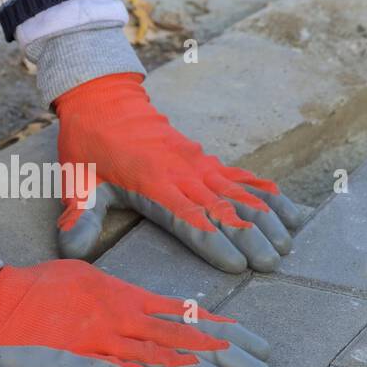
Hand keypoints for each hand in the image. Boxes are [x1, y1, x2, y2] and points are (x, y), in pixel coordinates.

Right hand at [0, 260, 269, 366]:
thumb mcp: (82, 281)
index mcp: (123, 297)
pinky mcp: (72, 364)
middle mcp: (119, 317)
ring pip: (159, 359)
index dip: (225, 331)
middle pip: (183, 337)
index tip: (258, 345)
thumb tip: (146, 309)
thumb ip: (115, 297)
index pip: (185, 315)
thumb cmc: (28, 291)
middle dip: (227, 355)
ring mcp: (97, 341)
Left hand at [53, 73, 308, 272]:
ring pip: (243, 194)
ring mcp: (201, 165)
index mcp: (155, 183)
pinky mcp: (208, 161)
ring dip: (268, 219)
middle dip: (252, 237)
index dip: (215, 242)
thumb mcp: (78, 180)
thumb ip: (79, 215)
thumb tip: (72, 249)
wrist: (104, 100)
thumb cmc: (90, 145)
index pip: (190, 218)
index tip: (238, 265)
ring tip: (289, 245)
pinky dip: (270, 195)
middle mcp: (185, 174)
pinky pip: (245, 179)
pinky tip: (293, 213)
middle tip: (273, 264)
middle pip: (225, 209)